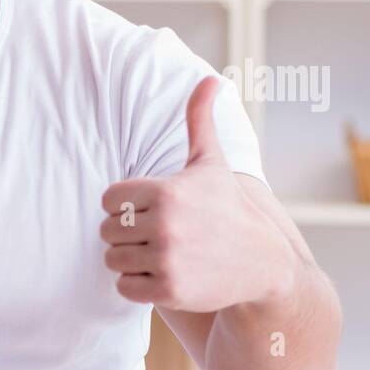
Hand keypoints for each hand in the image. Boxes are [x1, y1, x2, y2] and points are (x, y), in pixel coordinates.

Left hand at [99, 76, 294, 311]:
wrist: (262, 264)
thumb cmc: (228, 209)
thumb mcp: (211, 164)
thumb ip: (199, 121)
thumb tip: (210, 78)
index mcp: (167, 191)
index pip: (109, 199)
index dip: (124, 205)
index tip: (148, 209)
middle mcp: (166, 225)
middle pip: (108, 230)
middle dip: (127, 233)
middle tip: (157, 234)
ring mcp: (167, 260)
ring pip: (112, 259)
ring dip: (129, 259)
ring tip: (159, 253)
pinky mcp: (168, 290)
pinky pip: (123, 287)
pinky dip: (136, 284)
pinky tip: (161, 274)